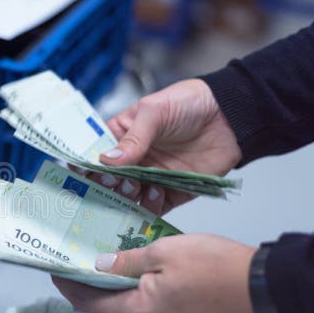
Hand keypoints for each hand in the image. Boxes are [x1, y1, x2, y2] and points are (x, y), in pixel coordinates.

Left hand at [52, 234, 255, 312]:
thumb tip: (99, 267)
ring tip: (119, 266)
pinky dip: (147, 300)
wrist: (265, 289)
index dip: (69, 287)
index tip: (56, 271)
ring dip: (125, 292)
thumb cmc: (214, 265)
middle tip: (86, 262)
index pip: (90, 303)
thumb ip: (127, 262)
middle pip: (111, 309)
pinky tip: (151, 281)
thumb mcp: (164, 252)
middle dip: (96, 287)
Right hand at [95, 79, 241, 213]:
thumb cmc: (189, 103)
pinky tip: (155, 194)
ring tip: (136, 187)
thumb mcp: (155, 112)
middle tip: (115, 181)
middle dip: (108, 185)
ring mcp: (151, 178)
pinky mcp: (171, 192)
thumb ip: (132, 138)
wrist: (230, 116)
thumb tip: (106, 160)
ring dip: (127, 197)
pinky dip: (150, 208)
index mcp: (122, 136)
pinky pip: (154, 208)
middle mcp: (133, 161)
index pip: (96, 155)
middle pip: (109, 181)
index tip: (83, 174)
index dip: (87, 166)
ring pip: (128, 198)